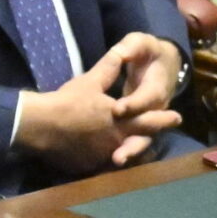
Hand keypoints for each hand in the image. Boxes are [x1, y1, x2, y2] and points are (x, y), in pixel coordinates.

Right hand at [14, 36, 179, 175]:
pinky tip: (94, 151)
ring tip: (124, 144)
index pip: (150, 118)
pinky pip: (97, 161)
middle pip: (138, 139)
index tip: (176, 117)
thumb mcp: (90, 81)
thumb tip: (120, 53)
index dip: (164, 118)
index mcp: (122, 119)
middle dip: (149, 135)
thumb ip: (109, 68)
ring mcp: (101, 154)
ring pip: (118, 151)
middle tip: (152, 138)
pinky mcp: (86, 164)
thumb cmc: (68, 102)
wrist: (40, 125)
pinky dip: (99, 155)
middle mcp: (117, 139)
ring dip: (123, 147)